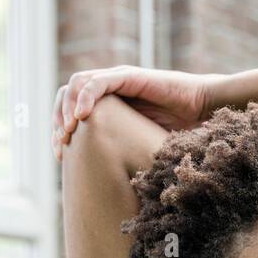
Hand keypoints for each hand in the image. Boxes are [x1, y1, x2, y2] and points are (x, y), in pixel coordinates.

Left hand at [53, 66, 215, 159]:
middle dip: (58, 119)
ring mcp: (116, 79)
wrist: (199, 108)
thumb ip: (118, 150)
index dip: (59, 129)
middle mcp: (107, 87)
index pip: (70, 109)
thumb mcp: (136, 142)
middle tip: (60, 144)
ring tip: (68, 131)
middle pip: (66, 94)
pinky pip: (97, 83)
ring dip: (67, 108)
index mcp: (106, 103)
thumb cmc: (175, 128)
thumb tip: (101, 180)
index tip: (59, 154)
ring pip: (76, 85)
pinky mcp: (128, 77)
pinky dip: (85, 97)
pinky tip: (82, 117)